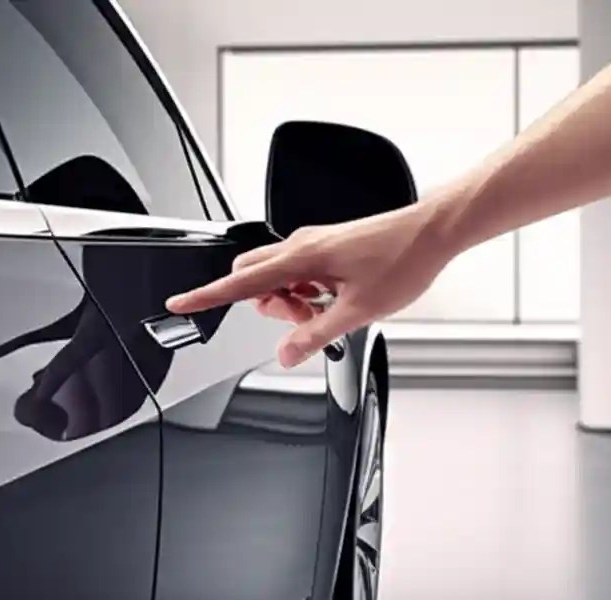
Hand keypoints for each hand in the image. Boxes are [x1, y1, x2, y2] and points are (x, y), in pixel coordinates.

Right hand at [165, 203, 454, 367]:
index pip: (240, 282)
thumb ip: (315, 335)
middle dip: (265, 305)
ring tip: (326, 310)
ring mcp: (313, 244)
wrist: (430, 233)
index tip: (180, 302)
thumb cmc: (401, 260)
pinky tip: (334, 297)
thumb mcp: (357, 311)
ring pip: (275, 275)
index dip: (207, 296)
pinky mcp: (326, 246)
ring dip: (289, 300)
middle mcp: (302, 245)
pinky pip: (297, 269)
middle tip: (301, 320)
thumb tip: (286, 354)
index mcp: (302, 258)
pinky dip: (304, 289)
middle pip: (253, 277)